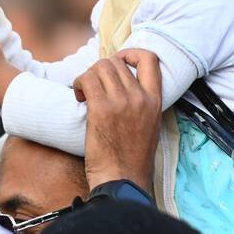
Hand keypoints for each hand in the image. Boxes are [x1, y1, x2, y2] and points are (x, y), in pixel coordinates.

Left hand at [73, 48, 163, 194]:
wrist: (123, 180)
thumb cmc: (131, 159)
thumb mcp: (149, 126)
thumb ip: (141, 103)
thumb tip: (122, 84)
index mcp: (155, 100)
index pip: (149, 58)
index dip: (130, 53)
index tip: (119, 63)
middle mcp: (140, 97)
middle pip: (115, 61)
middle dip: (100, 70)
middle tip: (94, 87)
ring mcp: (120, 102)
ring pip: (99, 67)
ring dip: (88, 76)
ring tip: (86, 94)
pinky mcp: (101, 109)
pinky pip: (85, 80)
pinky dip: (78, 84)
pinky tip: (79, 98)